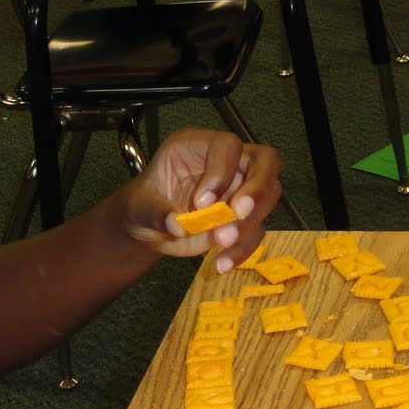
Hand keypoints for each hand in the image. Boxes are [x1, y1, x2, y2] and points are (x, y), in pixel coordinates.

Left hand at [120, 129, 281, 270]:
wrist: (148, 227)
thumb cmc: (145, 203)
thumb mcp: (139, 205)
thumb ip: (156, 212)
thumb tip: (177, 225)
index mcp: (199, 146)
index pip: (227, 145)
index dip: (221, 171)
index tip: (202, 202)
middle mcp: (228, 163)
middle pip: (265, 161)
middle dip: (256, 189)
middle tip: (238, 212)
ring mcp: (240, 189)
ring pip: (269, 195)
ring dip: (250, 222)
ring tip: (221, 241)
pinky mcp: (243, 218)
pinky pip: (257, 230)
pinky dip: (243, 249)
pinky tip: (221, 263)